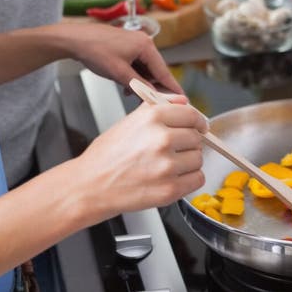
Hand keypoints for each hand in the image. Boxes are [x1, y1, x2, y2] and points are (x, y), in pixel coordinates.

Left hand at [65, 22, 182, 93]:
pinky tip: (126, 86)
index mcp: (145, 46)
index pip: (163, 71)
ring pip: (145, 69)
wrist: (76, 40)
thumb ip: (139, 85)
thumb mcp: (119, 73)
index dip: (172, 87)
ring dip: (141, 83)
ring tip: (133, 95)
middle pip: (155, 70)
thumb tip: (154, 96)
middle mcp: (143, 42)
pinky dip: (133, 76)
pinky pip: (136, 65)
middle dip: (153, 87)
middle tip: (154, 103)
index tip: (183, 99)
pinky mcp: (126, 47)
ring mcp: (134, 44)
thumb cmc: (96, 51)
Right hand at [77, 100, 205, 216]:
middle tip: (175, 148)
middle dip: (189, 143)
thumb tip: (182, 101)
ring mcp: (167, 165)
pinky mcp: (169, 190)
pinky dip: (189, 179)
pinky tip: (173, 177)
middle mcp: (162, 139)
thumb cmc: (107, 155)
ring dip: (188, 162)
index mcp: (152, 117)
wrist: (91, 185)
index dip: (198, 121)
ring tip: (169, 164)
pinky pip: (197, 179)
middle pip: (196, 137)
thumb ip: (158, 108)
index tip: (199, 126)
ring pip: (198, 159)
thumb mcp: (130, 121)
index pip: (191, 114)